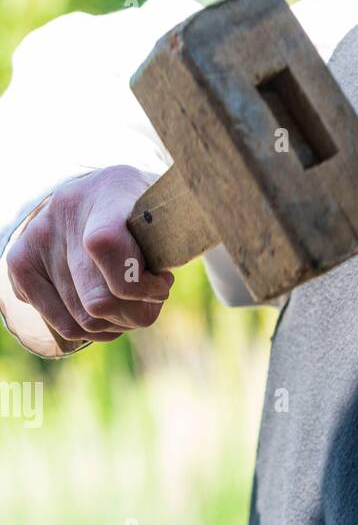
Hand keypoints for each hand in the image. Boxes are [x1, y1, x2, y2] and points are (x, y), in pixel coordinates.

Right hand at [5, 165, 173, 349]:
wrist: (102, 195)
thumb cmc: (145, 214)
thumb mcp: (169, 220)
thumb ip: (170, 246)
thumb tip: (157, 285)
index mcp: (105, 194)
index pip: (105, 245)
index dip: (139, 283)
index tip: (163, 281)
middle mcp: (63, 213)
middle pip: (99, 301)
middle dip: (138, 313)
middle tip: (152, 300)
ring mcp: (36, 239)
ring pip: (85, 321)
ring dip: (118, 323)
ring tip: (131, 303)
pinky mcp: (21, 265)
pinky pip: (64, 325)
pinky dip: (94, 330)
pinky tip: (107, 312)